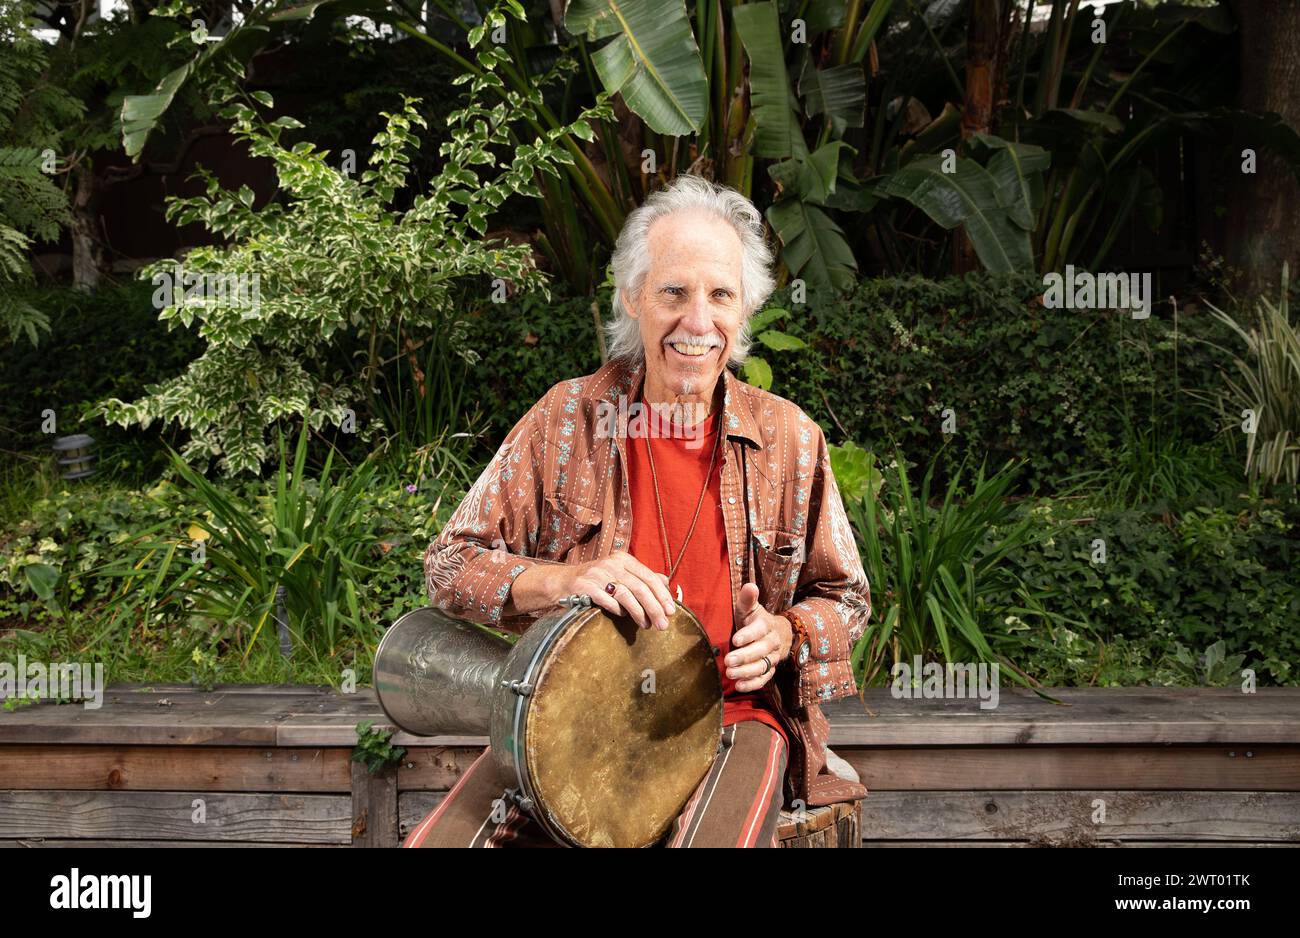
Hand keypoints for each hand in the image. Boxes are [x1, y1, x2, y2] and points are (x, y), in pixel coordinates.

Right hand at [510, 551, 675, 629]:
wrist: (561, 582)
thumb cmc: (595, 582)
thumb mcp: (618, 574)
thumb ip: (641, 577)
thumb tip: (665, 583)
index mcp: (623, 559)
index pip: (650, 577)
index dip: (662, 596)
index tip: (672, 612)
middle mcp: (611, 563)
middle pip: (641, 587)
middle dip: (655, 608)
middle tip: (663, 625)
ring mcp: (597, 574)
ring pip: (627, 595)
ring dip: (640, 613)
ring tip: (646, 626)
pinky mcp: (584, 586)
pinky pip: (608, 601)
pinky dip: (619, 611)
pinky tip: (623, 618)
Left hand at [726, 583, 792, 691]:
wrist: (777, 634)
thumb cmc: (756, 621)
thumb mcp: (751, 609)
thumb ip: (748, 599)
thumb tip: (749, 585)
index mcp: (766, 625)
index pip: (760, 629)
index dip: (749, 635)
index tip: (735, 640)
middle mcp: (772, 642)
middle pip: (761, 650)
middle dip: (745, 657)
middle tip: (728, 661)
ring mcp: (772, 658)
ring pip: (763, 666)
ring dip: (746, 672)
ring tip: (730, 674)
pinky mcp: (770, 670)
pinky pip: (764, 679)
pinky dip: (753, 684)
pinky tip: (739, 686)